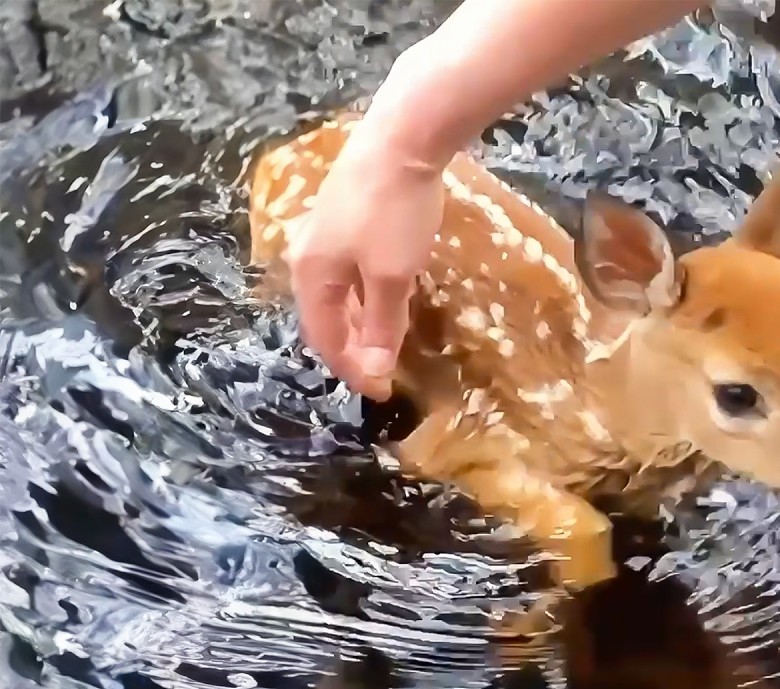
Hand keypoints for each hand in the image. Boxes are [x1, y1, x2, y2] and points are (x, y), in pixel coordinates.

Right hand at [284, 123, 443, 400]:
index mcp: (310, 275)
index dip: (351, 369)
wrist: (403, 137)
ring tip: (385, 340)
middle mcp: (307, 255)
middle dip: (351, 346)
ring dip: (358, 320)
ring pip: (338, 292)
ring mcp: (324, 231)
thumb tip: (371, 373)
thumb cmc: (394, 212)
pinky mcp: (346, 213)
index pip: (324, 339)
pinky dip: (365, 292)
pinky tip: (387, 294)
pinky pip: (349, 269)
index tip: (382, 391)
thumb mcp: (392, 277)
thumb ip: (381, 326)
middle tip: (383, 370)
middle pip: (325, 316)